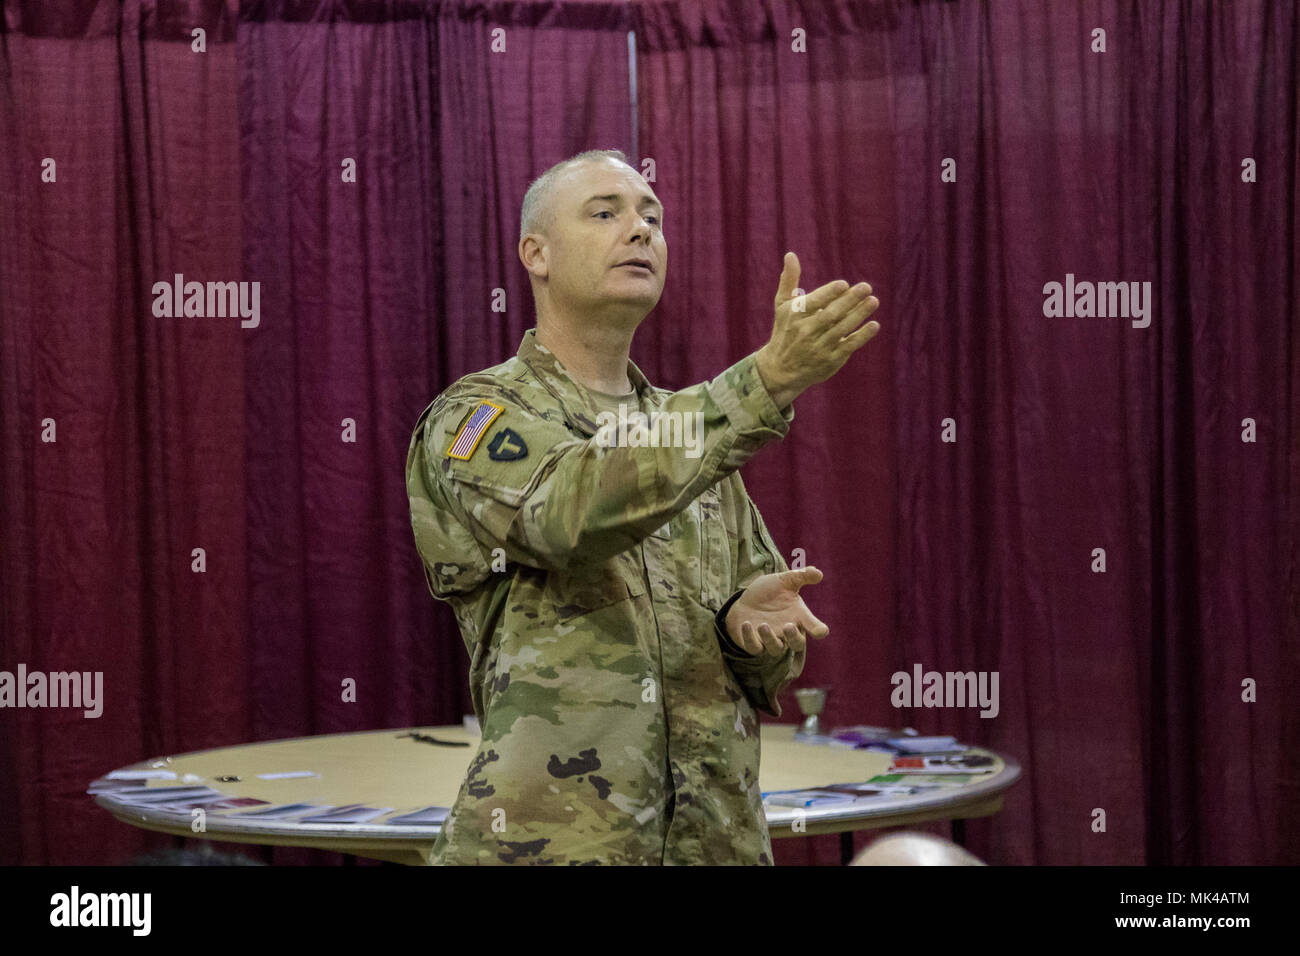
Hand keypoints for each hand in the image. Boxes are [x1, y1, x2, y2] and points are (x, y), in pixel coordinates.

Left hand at [725, 567, 829, 671]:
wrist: (746, 600)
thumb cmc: (770, 592)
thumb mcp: (785, 581)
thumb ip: (801, 576)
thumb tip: (818, 573)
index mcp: (799, 617)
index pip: (815, 628)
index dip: (819, 631)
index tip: (820, 631)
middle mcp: (787, 632)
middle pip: (797, 644)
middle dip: (794, 637)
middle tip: (788, 626)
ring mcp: (770, 639)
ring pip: (776, 649)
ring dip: (770, 639)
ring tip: (763, 624)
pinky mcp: (754, 643)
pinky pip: (754, 647)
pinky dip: (750, 638)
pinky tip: (746, 624)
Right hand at [755, 252, 880, 408]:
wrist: (781, 369)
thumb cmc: (784, 331)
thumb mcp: (782, 306)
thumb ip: (789, 281)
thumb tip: (790, 254)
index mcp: (795, 316)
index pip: (813, 303)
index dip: (828, 294)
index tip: (843, 284)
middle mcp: (806, 332)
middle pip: (830, 314)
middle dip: (849, 301)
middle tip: (866, 287)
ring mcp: (819, 347)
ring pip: (841, 329)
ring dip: (859, 315)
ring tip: (873, 300)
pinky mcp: (830, 360)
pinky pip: (848, 346)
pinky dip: (862, 336)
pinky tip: (874, 324)